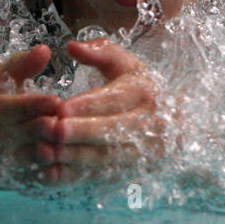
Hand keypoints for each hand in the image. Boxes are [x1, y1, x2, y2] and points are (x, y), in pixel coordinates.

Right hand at [0, 44, 61, 182]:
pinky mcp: (1, 179)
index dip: (36, 104)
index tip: (56, 100)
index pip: (13, 106)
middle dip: (45, 129)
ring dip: (44, 155)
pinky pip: (23, 179)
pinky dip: (40, 176)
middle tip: (65, 125)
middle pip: (24, 132)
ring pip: (25, 159)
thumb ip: (21, 65)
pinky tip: (57, 170)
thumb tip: (45, 50)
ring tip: (60, 148)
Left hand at [40, 38, 169, 184]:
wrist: (177, 127)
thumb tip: (71, 47)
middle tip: (53, 131)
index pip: (114, 99)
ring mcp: (143, 151)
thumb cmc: (140, 89)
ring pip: (108, 157)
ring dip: (77, 157)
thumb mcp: (126, 64)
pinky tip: (53, 173)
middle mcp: (149, 123)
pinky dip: (77, 176)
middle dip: (81, 132)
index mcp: (144, 92)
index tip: (60, 107)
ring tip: (48, 152)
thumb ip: (99, 52)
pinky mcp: (132, 171)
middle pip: (113, 131)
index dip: (86, 105)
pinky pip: (103, 176)